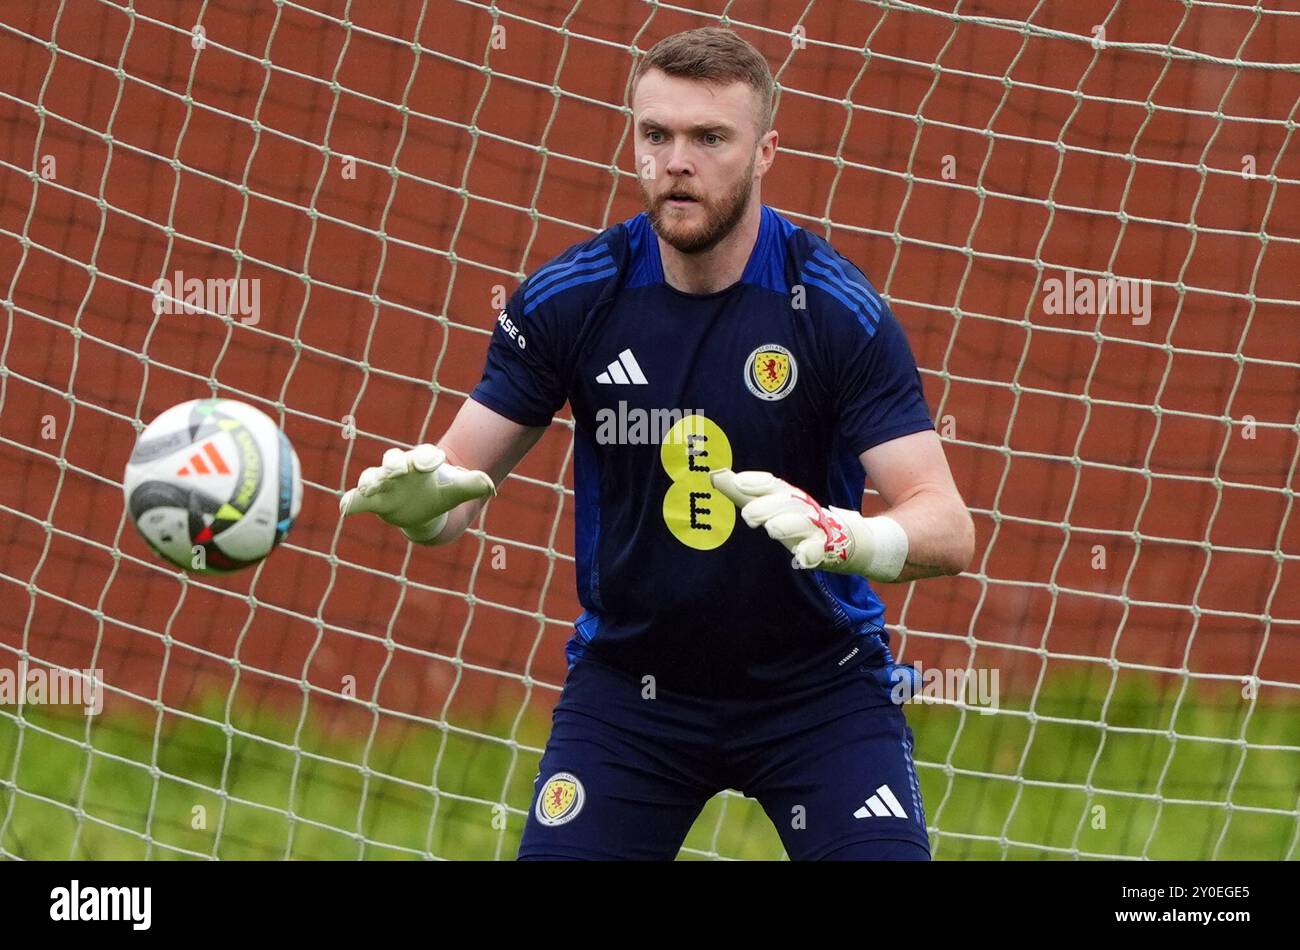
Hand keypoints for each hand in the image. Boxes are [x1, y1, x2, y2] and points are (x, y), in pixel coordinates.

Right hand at [340, 444, 494, 542]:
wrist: (424, 504)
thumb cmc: (440, 492)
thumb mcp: (457, 491)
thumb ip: (472, 485)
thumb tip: (490, 486)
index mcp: (421, 462)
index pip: (424, 454)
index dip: (429, 457)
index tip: (436, 462)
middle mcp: (400, 468)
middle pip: (394, 458)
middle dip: (395, 462)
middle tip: (399, 469)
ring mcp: (383, 483)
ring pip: (373, 475)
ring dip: (371, 480)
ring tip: (371, 487)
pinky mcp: (372, 499)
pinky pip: (358, 499)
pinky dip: (351, 503)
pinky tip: (344, 508)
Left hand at [710, 469, 865, 571]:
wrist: (843, 539)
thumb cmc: (795, 519)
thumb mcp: (770, 505)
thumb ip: (743, 493)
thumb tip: (716, 474)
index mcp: (788, 496)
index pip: (774, 485)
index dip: (757, 482)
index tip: (738, 482)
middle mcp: (802, 508)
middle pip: (787, 502)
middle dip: (767, 506)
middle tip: (748, 515)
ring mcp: (815, 528)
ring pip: (803, 523)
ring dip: (788, 524)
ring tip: (773, 529)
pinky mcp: (825, 549)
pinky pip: (818, 550)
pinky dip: (811, 553)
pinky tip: (802, 557)